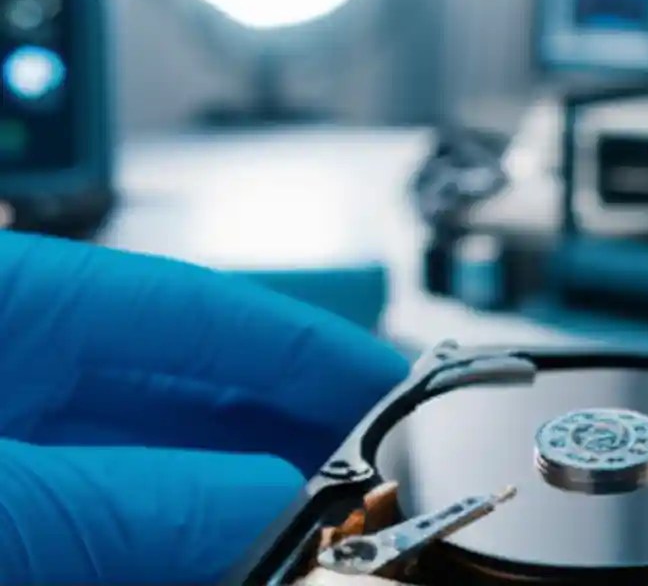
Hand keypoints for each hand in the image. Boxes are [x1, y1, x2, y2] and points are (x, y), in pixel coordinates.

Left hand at [0, 232, 407, 582]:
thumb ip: (128, 501)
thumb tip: (272, 501)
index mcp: (7, 305)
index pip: (188, 306)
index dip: (302, 343)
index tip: (391, 378)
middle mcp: (12, 378)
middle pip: (190, 393)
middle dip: (290, 431)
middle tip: (380, 466)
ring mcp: (12, 463)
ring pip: (164, 474)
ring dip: (251, 505)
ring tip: (331, 528)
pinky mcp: (17, 534)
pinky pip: (114, 540)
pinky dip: (185, 554)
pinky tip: (250, 563)